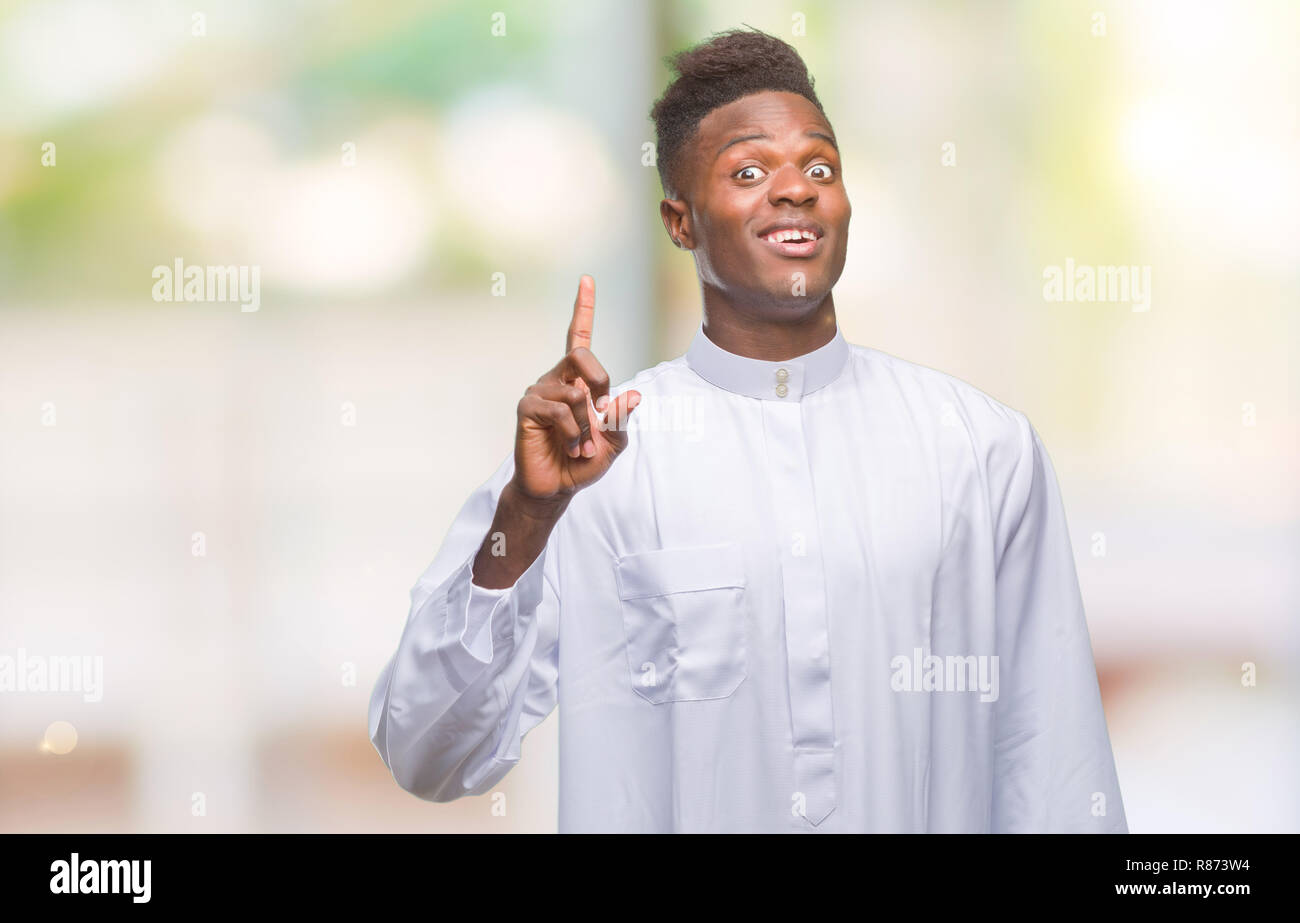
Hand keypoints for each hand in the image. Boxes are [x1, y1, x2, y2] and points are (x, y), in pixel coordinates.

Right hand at [512, 275, 640, 506]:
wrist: (557, 487)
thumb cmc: (583, 460)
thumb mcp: (615, 442)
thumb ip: (623, 419)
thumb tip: (634, 394)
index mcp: (579, 380)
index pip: (580, 336)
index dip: (583, 308)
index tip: (586, 279)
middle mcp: (557, 379)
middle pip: (581, 354)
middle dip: (600, 383)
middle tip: (602, 415)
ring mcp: (539, 391)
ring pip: (575, 393)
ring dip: (587, 426)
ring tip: (581, 446)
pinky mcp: (527, 409)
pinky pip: (559, 410)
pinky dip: (573, 433)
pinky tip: (570, 446)